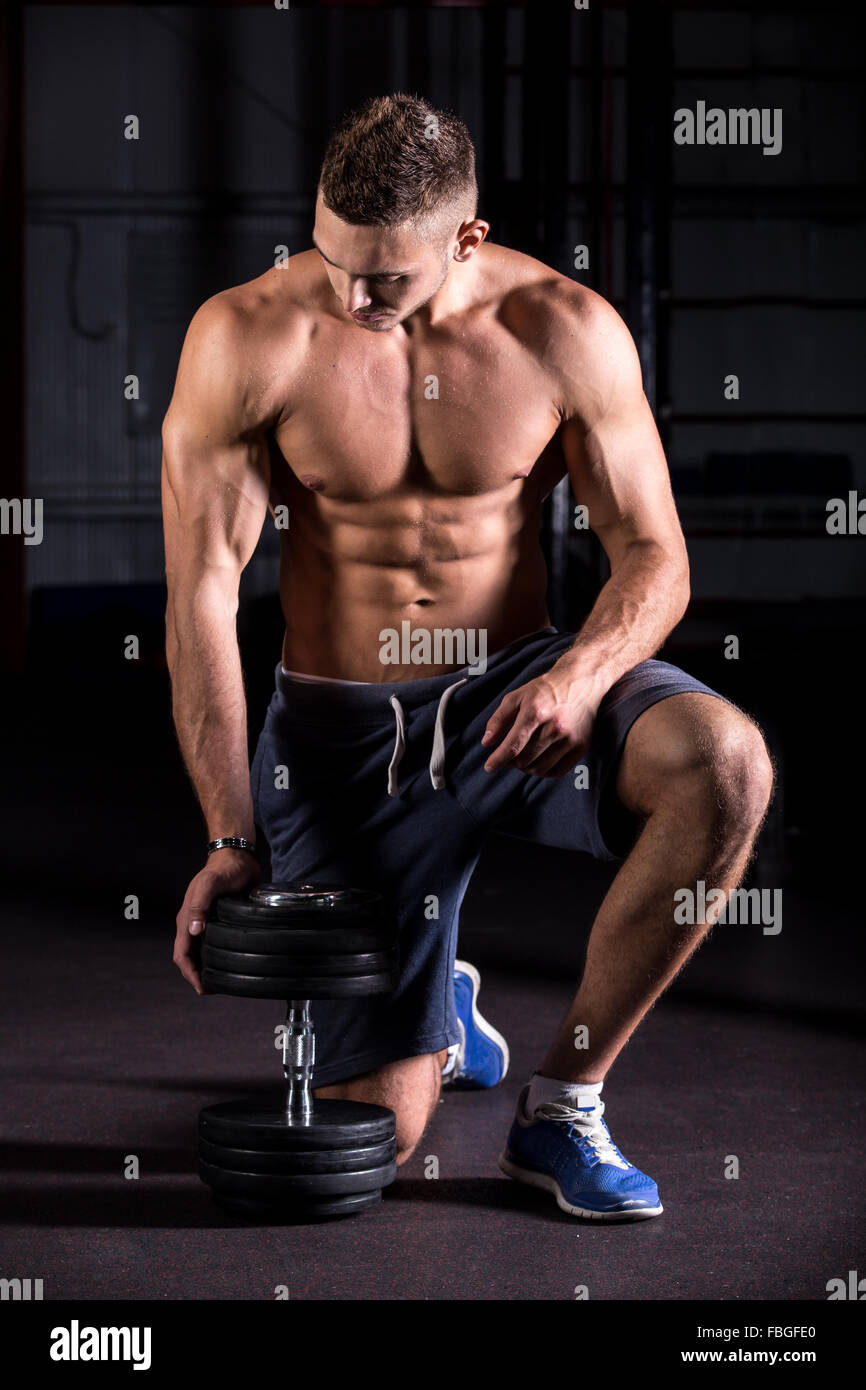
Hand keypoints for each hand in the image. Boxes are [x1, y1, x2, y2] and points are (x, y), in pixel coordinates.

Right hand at [173, 849, 260, 993]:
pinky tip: (228, 963)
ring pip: (200, 952)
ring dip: (205, 968)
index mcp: (187, 918)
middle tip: (212, 990)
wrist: (236, 856)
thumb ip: (200, 904)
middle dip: (196, 976)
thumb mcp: (210, 884)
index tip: (201, 988)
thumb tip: (194, 930)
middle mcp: (193, 923)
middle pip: (188, 957)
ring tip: (220, 982)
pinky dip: (215, 957)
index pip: (182, 954)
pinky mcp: (218, 920)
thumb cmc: (223, 869)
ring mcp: (205, 922)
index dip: (190, 973)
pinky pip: (212, 944)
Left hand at [481, 668, 599, 778]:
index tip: (489, 767)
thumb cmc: (545, 690)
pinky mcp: (581, 747)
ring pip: (539, 768)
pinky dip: (543, 771)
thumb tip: (487, 743)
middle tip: (509, 754)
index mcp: (536, 712)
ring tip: (522, 757)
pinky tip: (537, 761)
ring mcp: (570, 738)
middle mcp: (555, 727)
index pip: (513, 746)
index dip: (498, 759)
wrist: (580, 682)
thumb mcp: (516, 697)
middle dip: (511, 761)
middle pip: (524, 759)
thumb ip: (499, 719)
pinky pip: (557, 772)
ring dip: (525, 768)